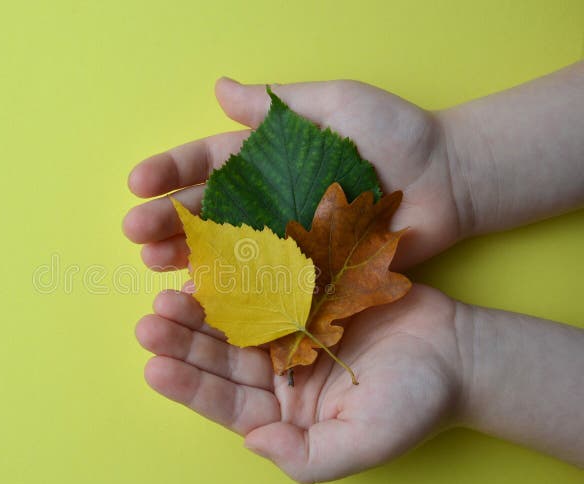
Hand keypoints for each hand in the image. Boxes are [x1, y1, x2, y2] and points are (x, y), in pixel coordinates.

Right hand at [123, 77, 464, 269]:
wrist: (450, 181)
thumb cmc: (397, 134)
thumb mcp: (336, 103)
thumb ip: (277, 103)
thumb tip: (218, 87)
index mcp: (269, 158)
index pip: (209, 161)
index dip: (172, 170)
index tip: (138, 182)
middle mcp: (270, 199)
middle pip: (207, 209)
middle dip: (167, 219)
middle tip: (135, 232)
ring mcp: (286, 237)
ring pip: (225, 248)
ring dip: (186, 256)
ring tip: (151, 264)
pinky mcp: (309, 271)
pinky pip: (262, 283)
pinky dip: (229, 291)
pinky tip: (197, 295)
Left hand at [136, 284, 463, 482]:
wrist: (457, 350)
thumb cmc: (416, 403)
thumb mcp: (365, 442)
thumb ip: (309, 456)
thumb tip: (254, 444)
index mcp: (283, 413)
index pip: (226, 403)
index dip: (189, 386)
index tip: (154, 367)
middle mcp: (277, 373)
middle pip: (220, 359)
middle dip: (183, 342)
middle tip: (150, 322)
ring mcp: (288, 330)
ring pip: (233, 321)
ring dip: (200, 309)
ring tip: (167, 294)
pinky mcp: (304, 294)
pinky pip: (263, 286)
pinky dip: (237, 278)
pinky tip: (209, 267)